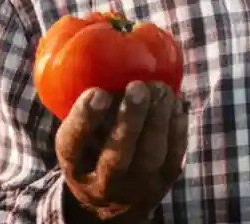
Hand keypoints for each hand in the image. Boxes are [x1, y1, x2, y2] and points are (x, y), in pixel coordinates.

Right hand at [55, 80, 189, 222]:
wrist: (113, 201)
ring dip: (158, 119)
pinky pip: (173, 157)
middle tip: (138, 86)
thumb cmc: (94, 148)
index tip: (98, 92)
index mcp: (74, 165)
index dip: (85, 119)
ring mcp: (135, 188)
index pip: (72, 145)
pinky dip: (177, 128)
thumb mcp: (78, 133)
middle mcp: (102, 183)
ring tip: (161, 88)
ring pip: (149, 157)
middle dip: (130, 119)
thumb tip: (109, 48)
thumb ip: (86, 104)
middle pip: (116, 157)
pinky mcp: (162, 184)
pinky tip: (175, 104)